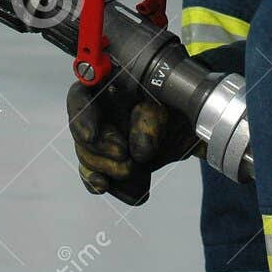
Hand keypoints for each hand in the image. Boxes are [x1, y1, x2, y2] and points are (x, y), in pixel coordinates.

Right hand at [67, 77, 199, 204]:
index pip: (80, 98)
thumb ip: (151, 121)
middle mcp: (99, 112)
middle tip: (122, 154)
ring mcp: (102, 138)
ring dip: (106, 169)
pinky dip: (100, 183)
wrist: (191, 120)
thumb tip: (139, 153)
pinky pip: (96, 175)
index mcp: (107, 85)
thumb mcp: (169, 102)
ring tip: (130, 170)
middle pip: (82, 133)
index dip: (82, 117)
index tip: (91, 136)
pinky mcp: (108, 161)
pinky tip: (106, 186)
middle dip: (100, 150)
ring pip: (87, 157)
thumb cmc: (176, 100)